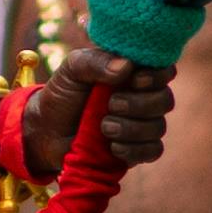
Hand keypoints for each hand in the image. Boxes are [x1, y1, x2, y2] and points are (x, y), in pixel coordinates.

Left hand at [19, 40, 173, 184]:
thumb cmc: (63, 94)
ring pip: (158, 127)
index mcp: (132, 72)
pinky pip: (153, 151)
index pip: (163, 69)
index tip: (134, 80)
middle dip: (139, 104)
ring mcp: (141, 125)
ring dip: (131, 128)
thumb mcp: (72, 69)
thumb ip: (96, 61)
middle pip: (165, 100)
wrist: (46, 131)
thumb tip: (127, 67)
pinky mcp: (136, 150)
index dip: (157, 75)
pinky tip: (113, 147)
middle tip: (111, 104)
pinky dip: (135, 149)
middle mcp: (142, 97)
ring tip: (104, 127)